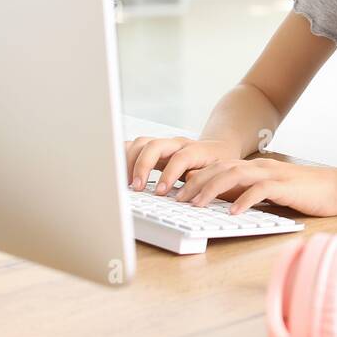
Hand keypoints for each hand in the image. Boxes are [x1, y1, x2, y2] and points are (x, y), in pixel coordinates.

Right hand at [123, 135, 241, 192]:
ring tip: (125, 184)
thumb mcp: (216, 173)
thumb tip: (187, 188)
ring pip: (141, 143)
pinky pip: (134, 147)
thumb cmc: (217, 164)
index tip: (161, 192)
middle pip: (154, 145)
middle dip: (143, 166)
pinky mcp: (153, 149)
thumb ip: (202, 179)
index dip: (169, 174)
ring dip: (129, 161)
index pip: (179, 158)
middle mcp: (176, 144)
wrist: (217, 149)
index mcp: (194, 150)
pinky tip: (119, 173)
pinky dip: (123, 157)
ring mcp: (163, 144)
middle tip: (138, 188)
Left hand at [174, 158, 336, 216]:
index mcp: (254, 168)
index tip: (177, 191)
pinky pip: (260, 190)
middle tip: (177, 198)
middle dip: (196, 183)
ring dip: (212, 189)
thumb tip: (222, 204)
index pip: (218, 168)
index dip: (196, 178)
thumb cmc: (303, 193)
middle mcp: (259, 167)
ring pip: (235, 176)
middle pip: (220, 169)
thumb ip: (249, 193)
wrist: (336, 188)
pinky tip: (232, 212)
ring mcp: (272, 175)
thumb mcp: (270, 192)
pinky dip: (244, 200)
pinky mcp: (285, 187)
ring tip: (196, 204)